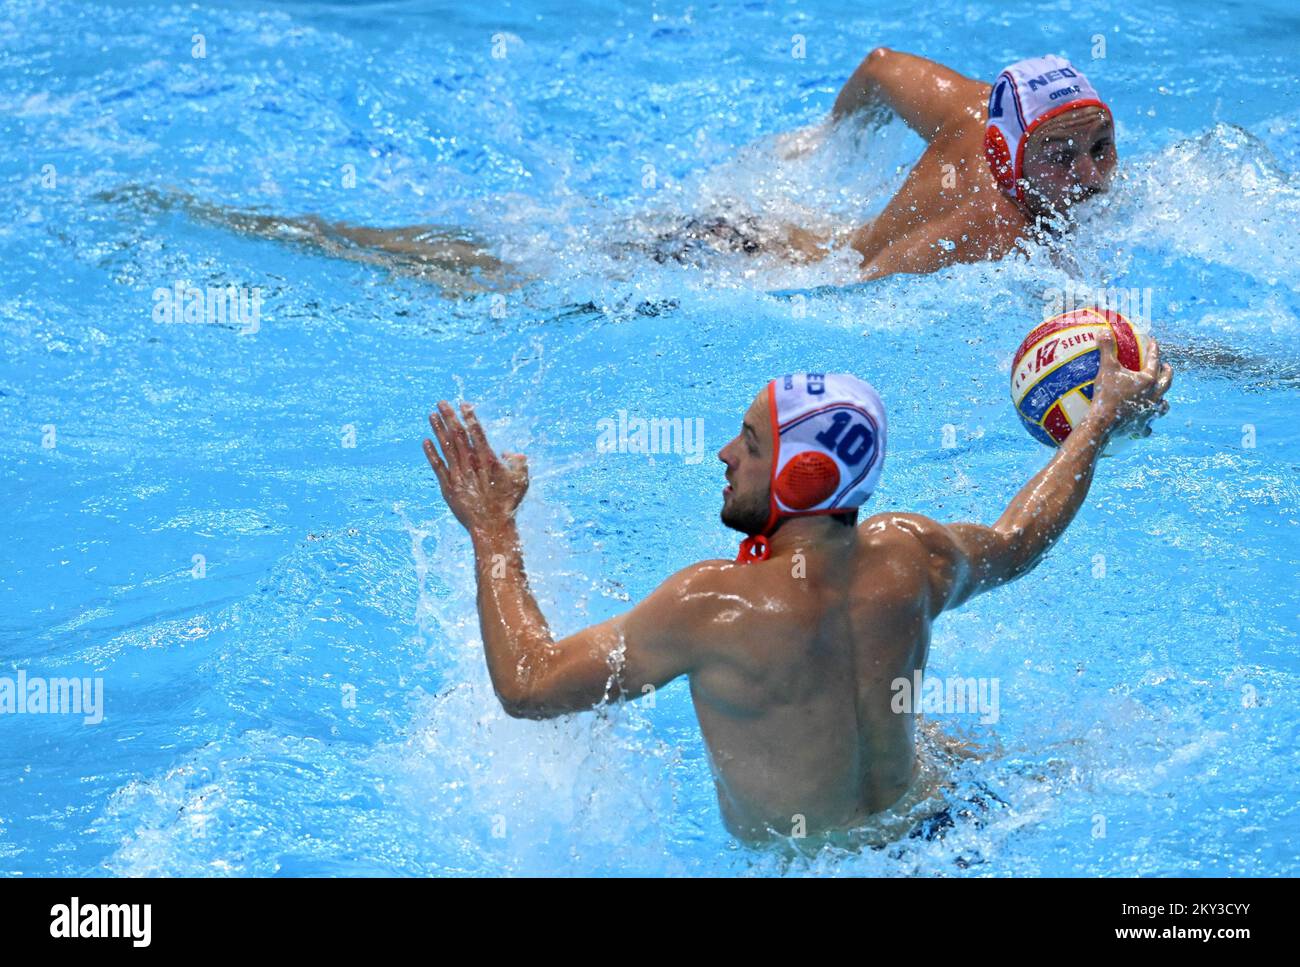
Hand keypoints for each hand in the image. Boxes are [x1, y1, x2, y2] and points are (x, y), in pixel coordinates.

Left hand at [423, 401, 528, 532]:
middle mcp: (471, 464)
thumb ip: (518, 463)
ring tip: (432, 415)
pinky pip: (437, 466)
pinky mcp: (448, 487)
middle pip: (458, 435)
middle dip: (449, 417)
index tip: (463, 404)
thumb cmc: (508, 504)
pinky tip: (426, 441)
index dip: (469, 417)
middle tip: (441, 402)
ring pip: (446, 447)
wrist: (491, 527)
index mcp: (489, 460)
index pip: (476, 432)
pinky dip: (431, 453)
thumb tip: (511, 452)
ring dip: (438, 430)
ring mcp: (458, 475)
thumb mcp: (521, 481)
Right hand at [1088, 327, 1172, 438]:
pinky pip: (1147, 426)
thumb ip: (1107, 349)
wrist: (1104, 423)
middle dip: (1167, 373)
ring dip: (1163, 399)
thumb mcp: (1106, 369)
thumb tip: (1102, 331)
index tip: (1153, 342)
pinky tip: (1145, 425)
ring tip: (1161, 397)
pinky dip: (1147, 424)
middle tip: (1166, 366)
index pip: (1154, 360)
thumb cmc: (1107, 395)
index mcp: (1148, 380)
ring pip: (1163, 405)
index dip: (1154, 349)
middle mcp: (1154, 396)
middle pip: (1166, 382)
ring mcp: (1149, 413)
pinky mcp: (1141, 426)